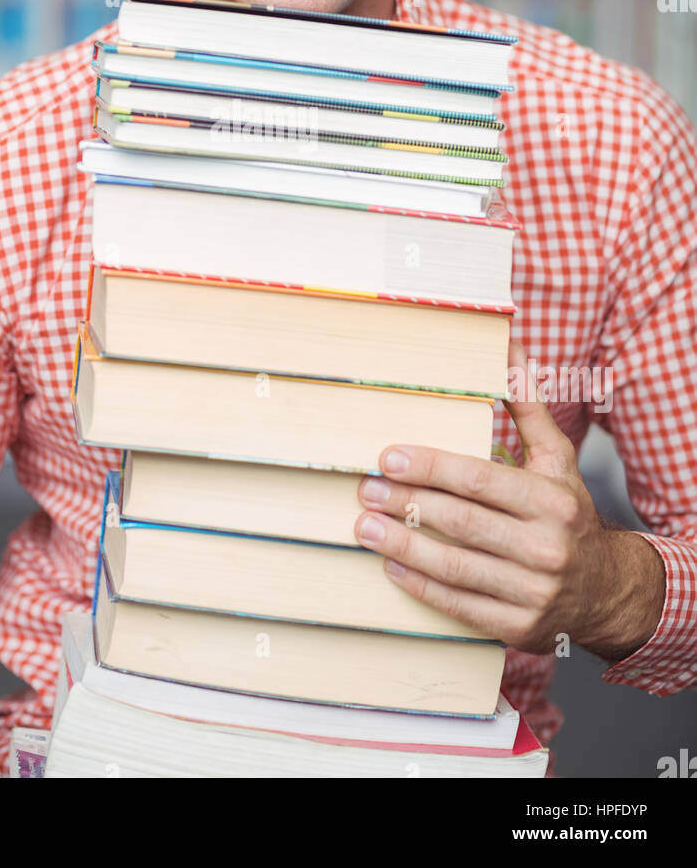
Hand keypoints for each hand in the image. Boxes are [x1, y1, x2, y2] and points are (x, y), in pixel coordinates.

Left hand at [354, 340, 664, 659]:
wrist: (607, 589)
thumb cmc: (567, 512)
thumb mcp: (555, 458)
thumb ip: (526, 404)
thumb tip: (509, 344)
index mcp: (551, 500)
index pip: (480, 480)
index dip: (431, 468)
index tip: (388, 457)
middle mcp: (546, 547)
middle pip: (462, 522)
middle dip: (407, 504)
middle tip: (365, 490)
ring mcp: (534, 592)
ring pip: (457, 566)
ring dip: (403, 546)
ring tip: (365, 527)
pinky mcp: (520, 627)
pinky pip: (461, 605)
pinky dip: (422, 586)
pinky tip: (392, 567)